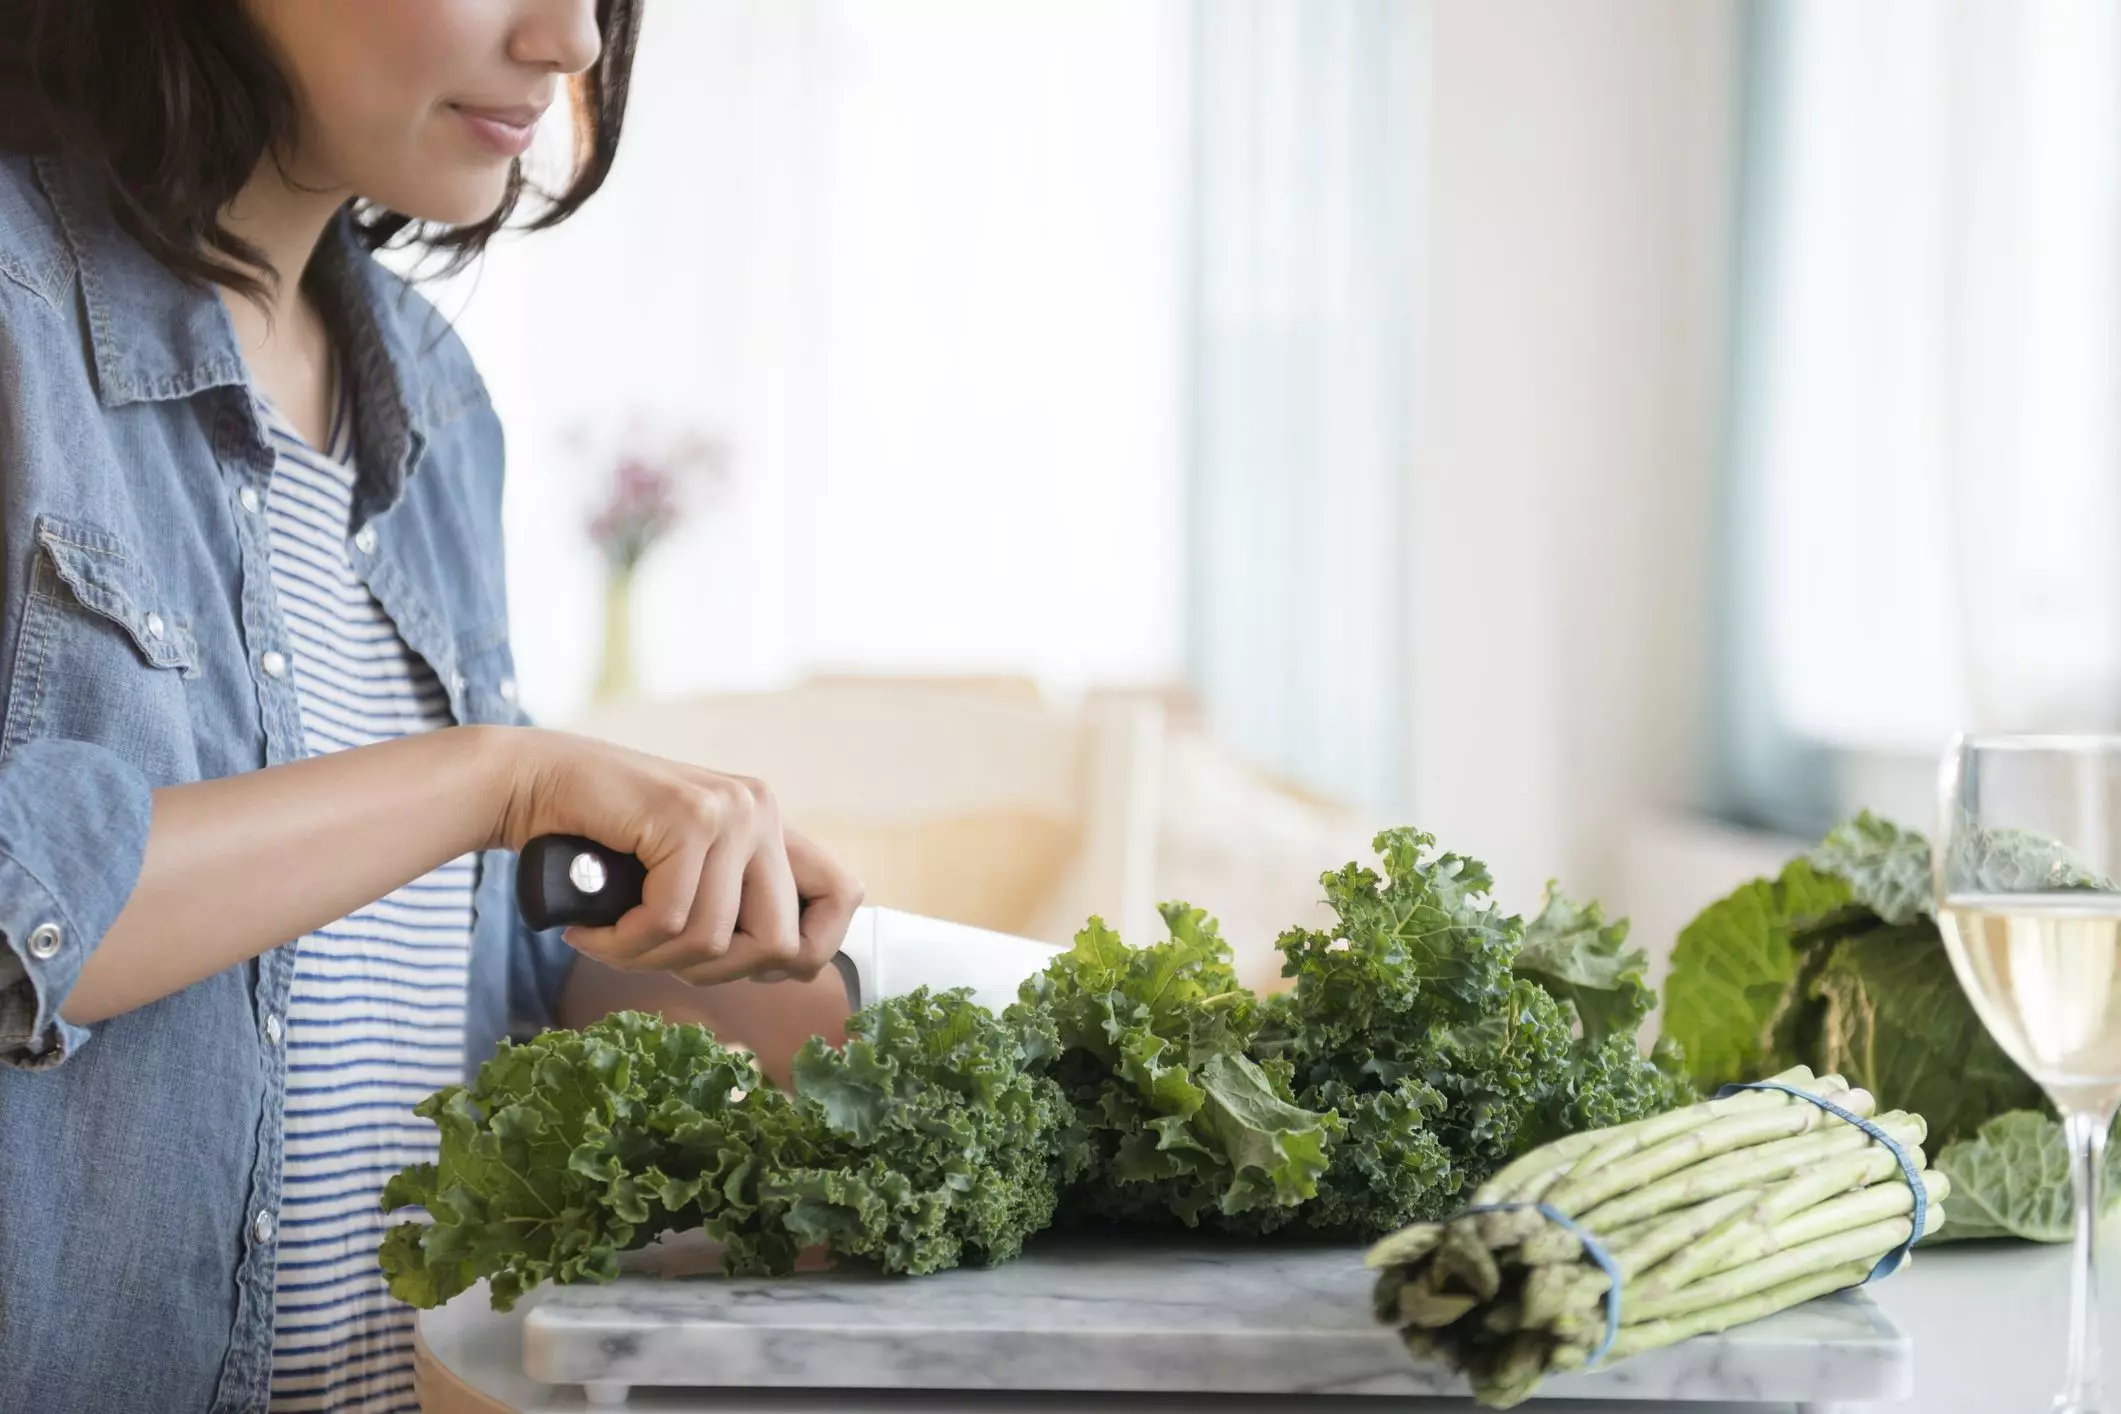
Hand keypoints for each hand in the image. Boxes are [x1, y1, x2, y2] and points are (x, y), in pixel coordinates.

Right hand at [487, 727, 863, 984]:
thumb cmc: (597, 844)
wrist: (528, 785)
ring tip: (611, 940)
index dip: (808, 951)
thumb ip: (733, 901)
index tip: (745, 965)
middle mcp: (760, 809)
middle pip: (781, 944)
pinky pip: (671, 922)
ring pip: (716, 942)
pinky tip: (590, 930)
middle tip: (657, 956)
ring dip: (652, 961)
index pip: (845, 895)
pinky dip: (622, 944)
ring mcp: (729, 811)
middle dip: (716, 974)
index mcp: (769, 822)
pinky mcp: (687, 818)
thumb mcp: (684, 872)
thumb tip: (790, 967)